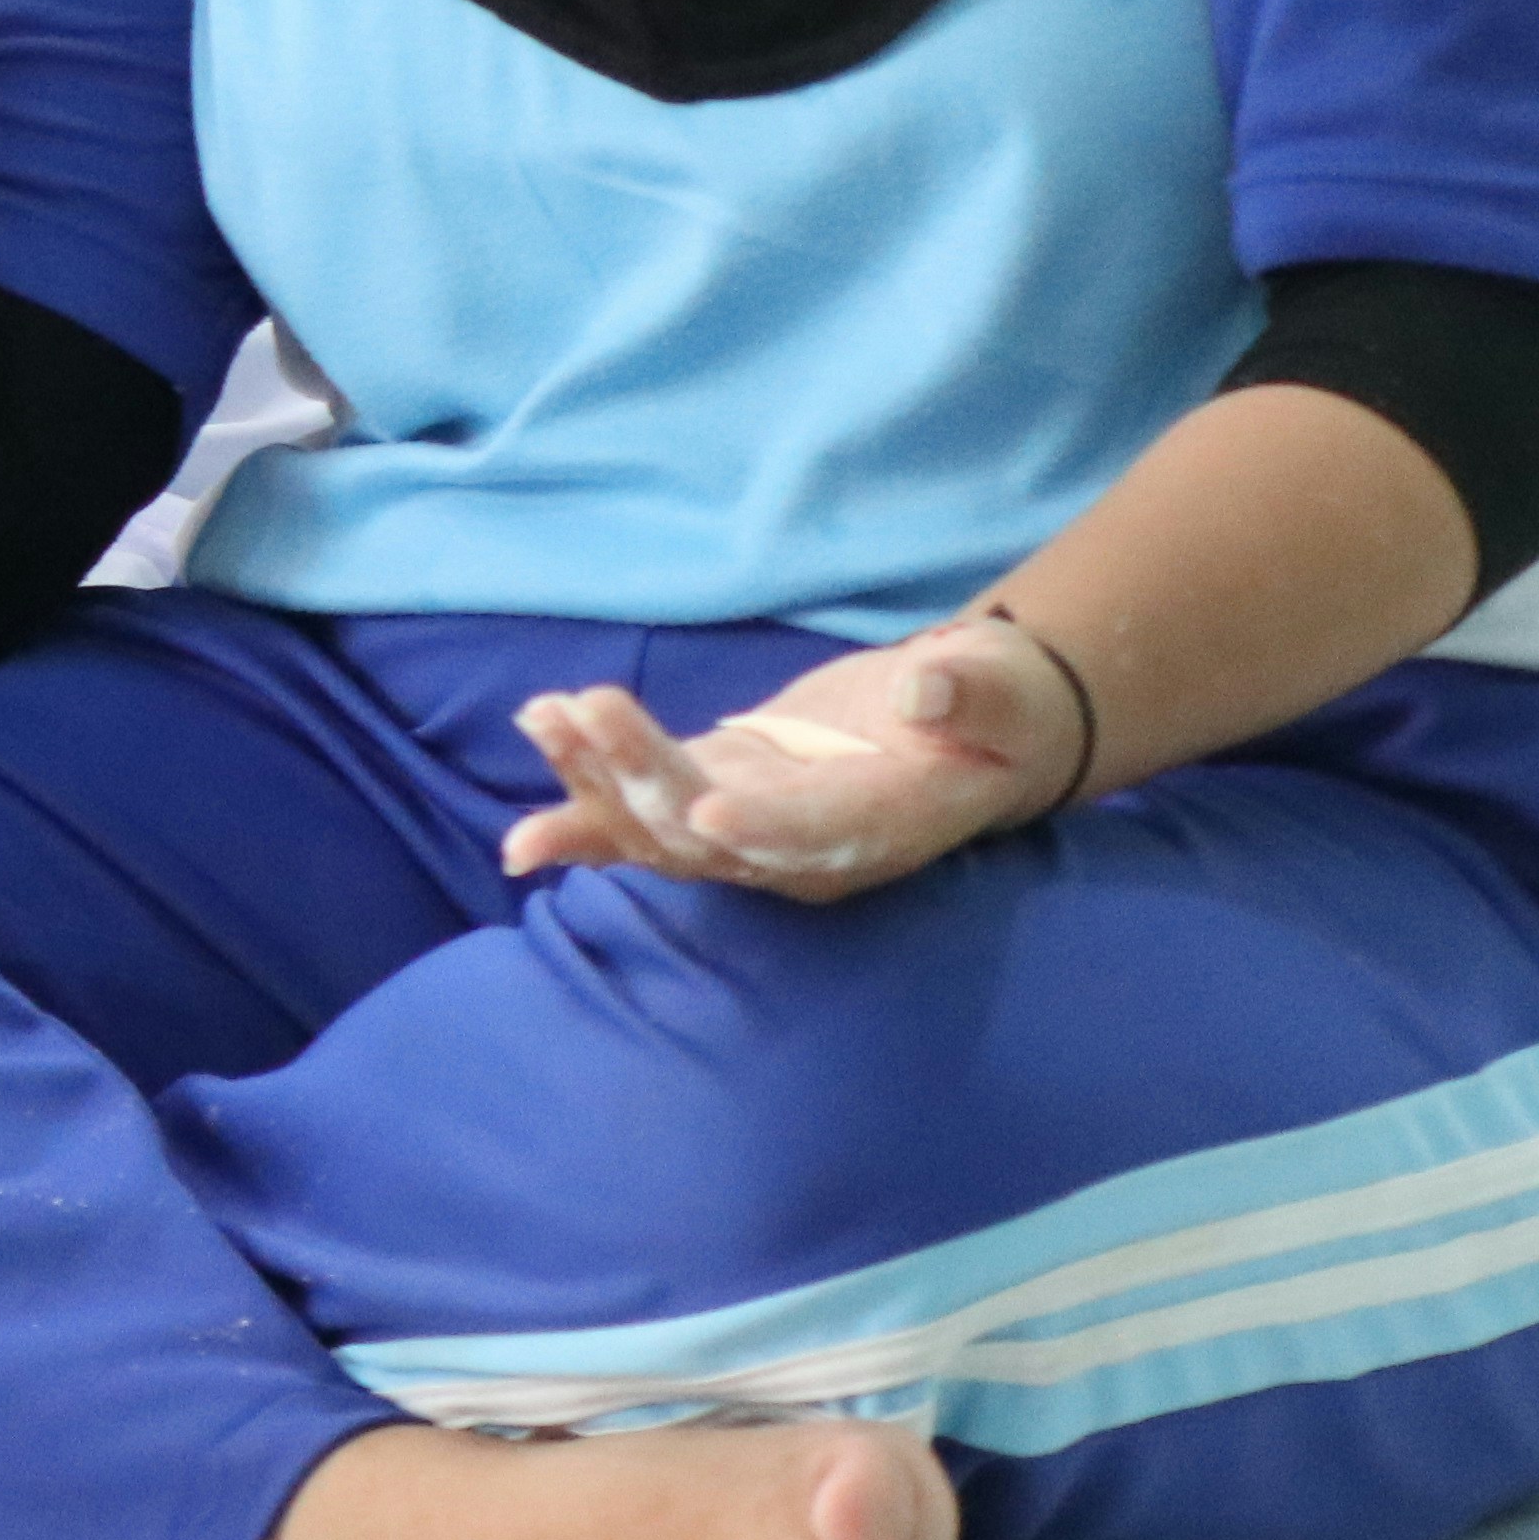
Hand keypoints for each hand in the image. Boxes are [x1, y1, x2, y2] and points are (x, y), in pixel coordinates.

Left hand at [499, 621, 1096, 904]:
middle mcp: (801, 848)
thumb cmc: (996, 712)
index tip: (702, 810)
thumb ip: (970, 697)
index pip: (811, 838)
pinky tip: (535, 735)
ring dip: (593, 780)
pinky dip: (584, 787)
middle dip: (642, 776)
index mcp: (879, 828)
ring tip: (543, 715)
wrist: (968, 732)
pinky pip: (641, 806)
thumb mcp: (1002, 697)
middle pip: (707, 833)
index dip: (759, 830)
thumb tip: (926, 691)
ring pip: (657, 827)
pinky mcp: (716, 792)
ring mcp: (749, 827)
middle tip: (588, 706)